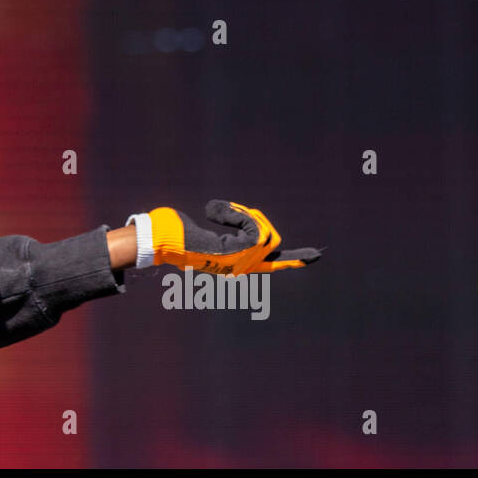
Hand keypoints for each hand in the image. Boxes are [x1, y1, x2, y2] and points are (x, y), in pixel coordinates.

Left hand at [144, 199, 321, 274]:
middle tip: (227, 209)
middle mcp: (240, 268)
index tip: (316, 257)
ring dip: (245, 215)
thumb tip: (211, 222)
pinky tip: (215, 213)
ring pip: (266, 234)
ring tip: (220, 211)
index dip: (293, 260)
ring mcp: (238, 263)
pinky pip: (255, 230)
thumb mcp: (198, 232)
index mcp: (234, 263)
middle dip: (254, 217)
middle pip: (272, 240)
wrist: (161, 239)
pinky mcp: (235, 254)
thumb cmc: (173, 234)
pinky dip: (238, 214)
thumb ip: (211, 232)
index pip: (270, 265)